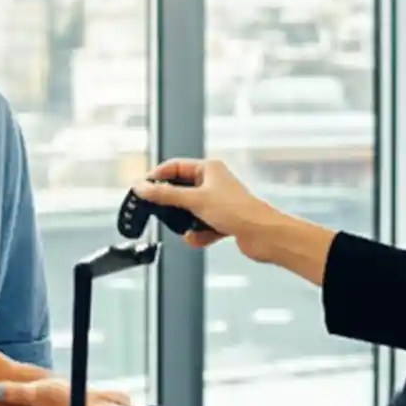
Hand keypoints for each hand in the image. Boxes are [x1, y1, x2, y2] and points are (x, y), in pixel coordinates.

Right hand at [134, 158, 282, 262]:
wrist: (264, 235)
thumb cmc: (238, 211)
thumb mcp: (194, 200)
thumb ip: (165, 195)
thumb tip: (142, 187)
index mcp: (208, 169)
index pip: (174, 167)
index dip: (157, 177)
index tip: (143, 189)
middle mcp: (213, 183)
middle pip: (179, 191)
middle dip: (173, 206)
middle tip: (163, 213)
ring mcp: (217, 202)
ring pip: (188, 211)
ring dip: (187, 223)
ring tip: (191, 229)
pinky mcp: (221, 220)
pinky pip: (200, 226)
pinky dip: (199, 234)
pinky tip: (204, 237)